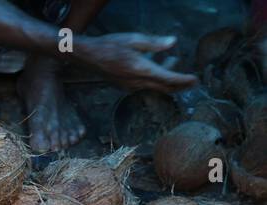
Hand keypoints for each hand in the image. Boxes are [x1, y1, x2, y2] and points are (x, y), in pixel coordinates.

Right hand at [77, 34, 198, 91]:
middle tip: (193, 82)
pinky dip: (155, 79)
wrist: (88, 57)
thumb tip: (173, 42)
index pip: (168, 78)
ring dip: (167, 79)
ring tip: (173, 62)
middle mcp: (136, 81)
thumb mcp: (134, 39)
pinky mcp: (124, 86)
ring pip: (154, 87)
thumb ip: (155, 43)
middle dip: (180, 86)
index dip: (183, 80)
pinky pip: (144, 86)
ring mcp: (129, 86)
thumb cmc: (109, 45)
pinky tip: (155, 67)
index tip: (195, 80)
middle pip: (163, 88)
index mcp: (141, 69)